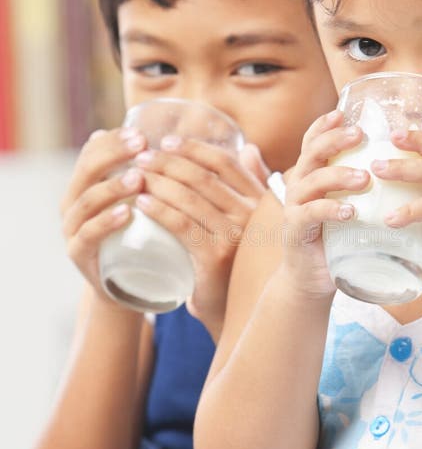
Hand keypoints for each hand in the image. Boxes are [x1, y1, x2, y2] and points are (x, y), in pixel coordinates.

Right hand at [61, 127, 147, 297]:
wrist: (131, 286)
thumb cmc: (142, 236)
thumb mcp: (143, 202)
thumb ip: (151, 173)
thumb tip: (178, 140)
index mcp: (86, 185)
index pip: (93, 152)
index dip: (114, 140)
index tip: (141, 133)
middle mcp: (74, 203)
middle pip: (87, 170)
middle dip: (114, 154)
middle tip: (141, 146)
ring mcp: (73, 229)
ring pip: (87, 201)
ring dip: (113, 186)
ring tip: (139, 177)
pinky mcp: (79, 255)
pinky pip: (89, 235)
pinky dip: (106, 222)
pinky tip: (126, 213)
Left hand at [131, 138, 268, 328]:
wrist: (229, 307)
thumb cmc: (232, 258)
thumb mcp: (245, 219)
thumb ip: (251, 184)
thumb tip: (248, 148)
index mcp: (259, 200)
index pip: (225, 163)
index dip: (194, 148)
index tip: (165, 141)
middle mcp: (252, 216)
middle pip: (203, 177)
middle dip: (168, 163)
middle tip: (140, 158)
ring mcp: (235, 236)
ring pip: (190, 198)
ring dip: (158, 182)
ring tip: (134, 176)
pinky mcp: (214, 257)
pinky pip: (182, 225)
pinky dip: (159, 210)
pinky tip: (141, 202)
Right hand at [282, 110, 370, 298]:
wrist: (312, 278)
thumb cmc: (337, 237)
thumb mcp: (348, 205)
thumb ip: (363, 186)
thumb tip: (401, 165)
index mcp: (312, 174)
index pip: (312, 141)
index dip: (324, 125)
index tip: (343, 112)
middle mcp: (299, 185)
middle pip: (312, 152)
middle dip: (335, 139)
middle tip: (360, 135)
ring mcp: (295, 206)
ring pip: (313, 180)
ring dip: (339, 175)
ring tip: (365, 178)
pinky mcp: (296, 230)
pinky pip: (311, 214)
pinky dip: (330, 209)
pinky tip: (350, 211)